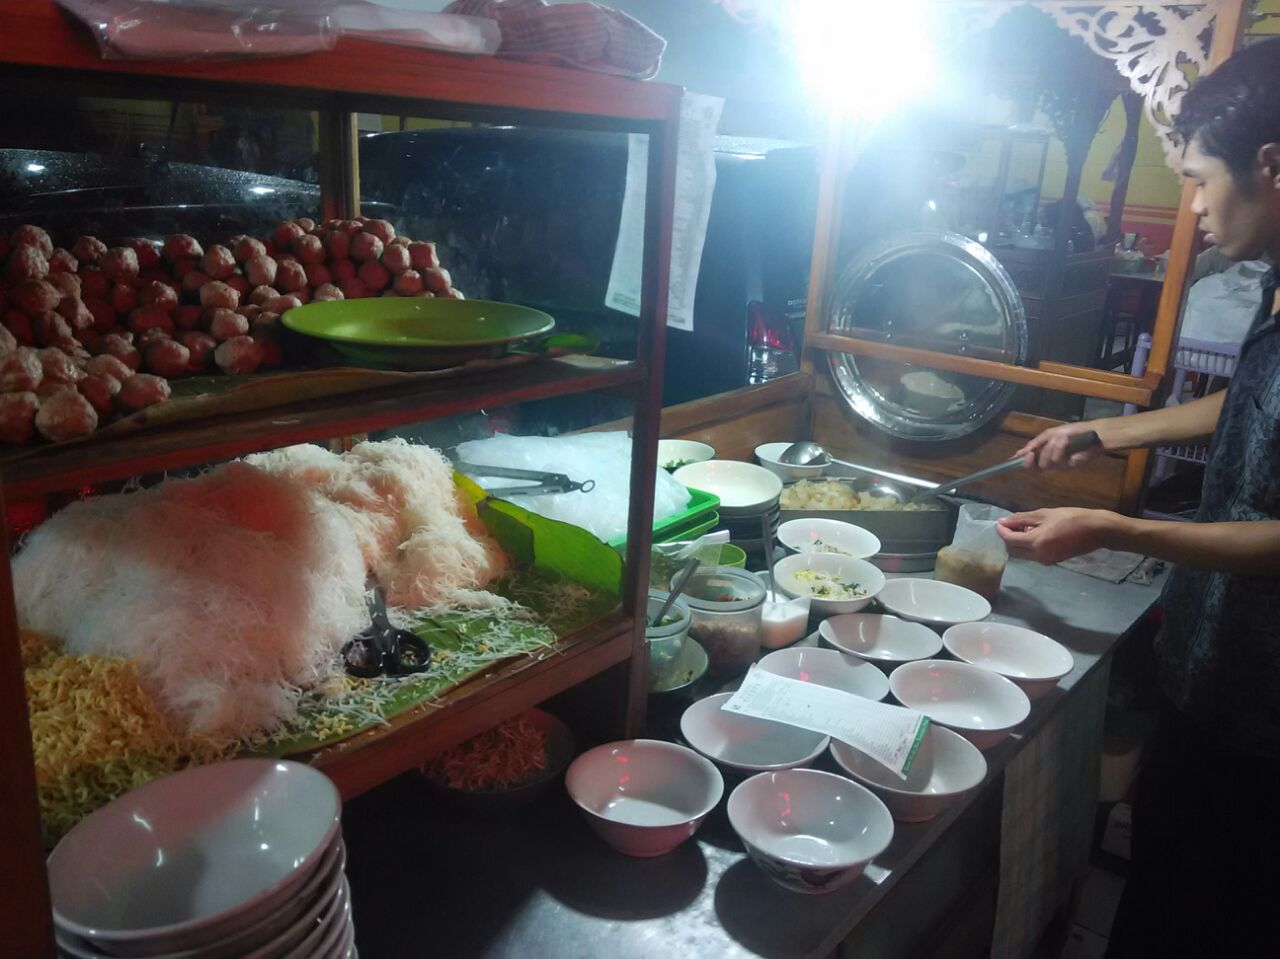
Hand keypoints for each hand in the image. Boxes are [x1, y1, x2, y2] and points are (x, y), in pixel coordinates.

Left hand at [996, 508, 1119, 564]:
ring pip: (1022, 554)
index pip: (1009, 540)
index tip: (999, 521)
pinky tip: (1036, 533)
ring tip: (1027, 526)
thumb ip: (1022, 518)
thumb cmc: (1072, 518)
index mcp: (1036, 543)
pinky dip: (1029, 546)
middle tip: (1013, 523)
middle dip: (1008, 537)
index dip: (1001, 530)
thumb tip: (1003, 521)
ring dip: (1019, 542)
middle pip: (1013, 550)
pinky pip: (1033, 555)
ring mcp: (1046, 561)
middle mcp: (1038, 556)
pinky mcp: (1052, 561)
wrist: (1097, 531)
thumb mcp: (1045, 514)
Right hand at [1017, 422, 1107, 470]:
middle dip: (1029, 461)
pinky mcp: (1068, 466)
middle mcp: (1050, 460)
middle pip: (1034, 468)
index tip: (1011, 461)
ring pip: (1045, 464)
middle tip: (1029, 454)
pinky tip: (1065, 441)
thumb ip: (1035, 443)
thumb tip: (1019, 452)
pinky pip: (1057, 461)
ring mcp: (1059, 464)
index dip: (1020, 462)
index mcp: (1044, 452)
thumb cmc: (1072, 431)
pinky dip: (1059, 449)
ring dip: (1049, 450)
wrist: (1091, 433)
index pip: (1030, 461)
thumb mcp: (1050, 434)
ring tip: (1058, 439)